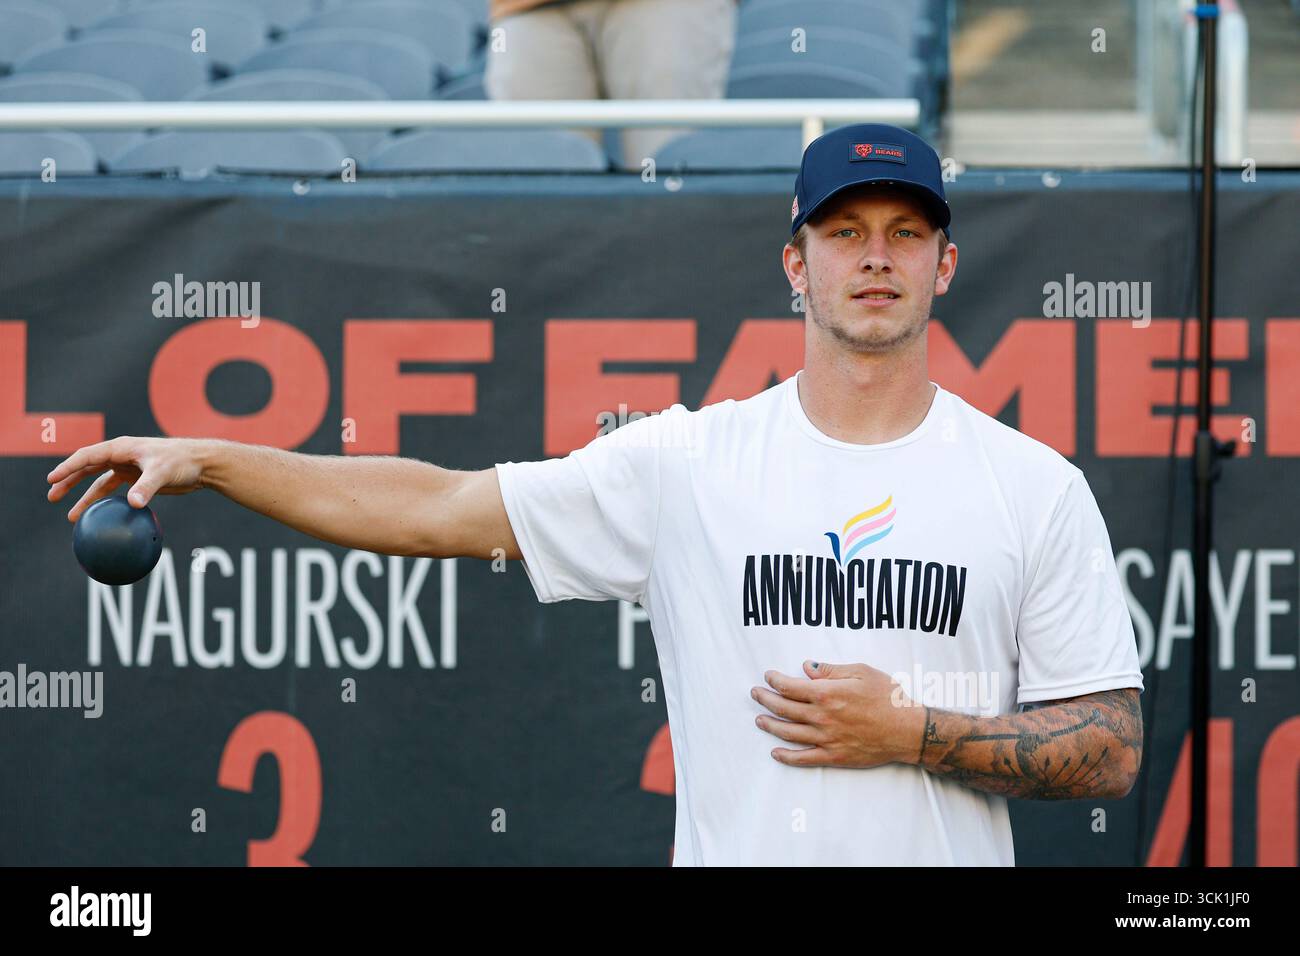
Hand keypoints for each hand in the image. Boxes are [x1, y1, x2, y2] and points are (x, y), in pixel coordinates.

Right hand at [47, 436, 208, 520]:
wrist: (203, 463)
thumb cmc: (182, 461)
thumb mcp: (162, 472)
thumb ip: (146, 487)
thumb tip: (133, 504)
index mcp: (122, 448)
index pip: (87, 456)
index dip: (67, 467)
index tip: (51, 479)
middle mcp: (122, 456)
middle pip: (88, 469)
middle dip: (68, 482)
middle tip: (52, 497)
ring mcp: (129, 468)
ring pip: (100, 483)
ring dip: (86, 498)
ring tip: (72, 517)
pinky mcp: (139, 480)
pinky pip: (117, 493)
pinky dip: (107, 503)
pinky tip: (100, 518)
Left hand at [751, 660, 925, 767]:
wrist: (907, 729)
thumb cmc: (887, 697)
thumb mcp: (861, 672)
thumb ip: (829, 670)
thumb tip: (805, 668)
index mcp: (827, 693)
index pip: (789, 686)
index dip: (774, 680)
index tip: (768, 676)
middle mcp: (822, 717)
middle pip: (783, 708)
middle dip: (765, 699)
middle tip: (755, 694)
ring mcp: (826, 738)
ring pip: (788, 732)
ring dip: (770, 725)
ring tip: (759, 719)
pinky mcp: (834, 756)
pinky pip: (804, 758)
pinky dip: (787, 757)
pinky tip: (775, 752)